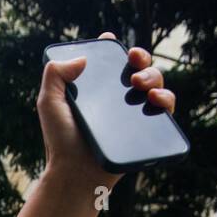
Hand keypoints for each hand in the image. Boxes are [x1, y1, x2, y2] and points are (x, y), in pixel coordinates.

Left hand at [36, 31, 174, 191]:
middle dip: (141, 58)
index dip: (116, 48)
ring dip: (154, 76)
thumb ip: (55, 75)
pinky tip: (156, 99)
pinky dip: (166, 99)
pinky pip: (164, 110)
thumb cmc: (60, 142)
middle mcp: (116, 99)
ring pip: (154, 84)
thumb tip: (82, 58)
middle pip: (137, 68)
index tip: (115, 43)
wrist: (76, 173)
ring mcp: (132, 114)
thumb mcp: (49, 103)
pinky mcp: (146, 130)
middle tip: (133, 64)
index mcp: (95, 89)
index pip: (110, 62)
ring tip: (141, 86)